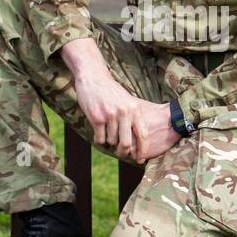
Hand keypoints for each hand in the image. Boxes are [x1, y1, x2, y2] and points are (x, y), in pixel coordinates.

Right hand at [61, 41, 178, 160]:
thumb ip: (133, 117)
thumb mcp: (127, 101)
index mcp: (135, 109)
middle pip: (126, 143)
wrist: (93, 77)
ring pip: (111, 141)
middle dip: (123, 152)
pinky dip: (99, 139)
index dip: (142, 150)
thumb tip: (137, 141)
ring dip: (108, 141)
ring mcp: (110, 115)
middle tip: (120, 154)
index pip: (143, 135)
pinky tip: (98, 131)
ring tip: (106, 132)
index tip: (140, 158)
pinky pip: (100, 138)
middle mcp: (124, 113)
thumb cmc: (111, 91)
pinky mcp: (97, 117)